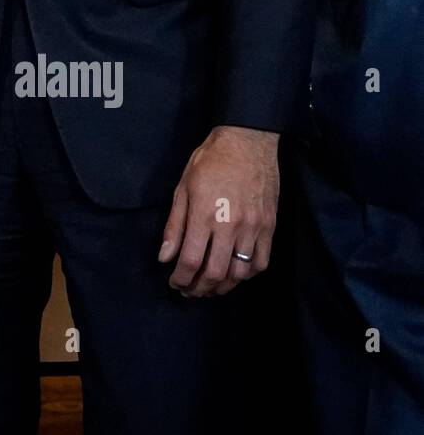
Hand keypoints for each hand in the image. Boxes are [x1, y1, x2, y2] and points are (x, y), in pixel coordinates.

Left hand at [159, 125, 278, 296]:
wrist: (247, 143)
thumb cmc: (209, 161)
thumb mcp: (182, 188)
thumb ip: (174, 225)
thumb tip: (164, 257)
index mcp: (204, 214)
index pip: (191, 260)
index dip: (180, 278)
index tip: (174, 282)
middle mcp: (230, 226)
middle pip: (215, 272)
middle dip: (199, 288)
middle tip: (190, 291)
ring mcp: (253, 228)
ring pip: (240, 273)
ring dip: (223, 286)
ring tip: (210, 287)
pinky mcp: (270, 227)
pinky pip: (261, 262)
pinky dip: (247, 275)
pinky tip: (235, 274)